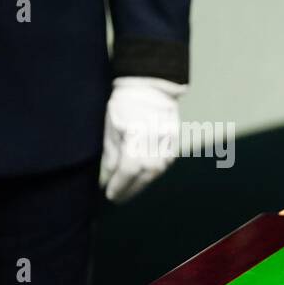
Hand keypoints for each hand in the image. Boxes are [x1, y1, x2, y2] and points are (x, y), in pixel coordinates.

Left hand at [99, 77, 186, 202]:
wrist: (153, 86)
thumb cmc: (126, 103)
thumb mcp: (112, 127)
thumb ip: (111, 154)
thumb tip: (110, 176)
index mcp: (138, 144)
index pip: (127, 173)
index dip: (118, 186)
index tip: (109, 195)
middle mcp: (156, 150)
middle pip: (143, 178)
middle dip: (130, 190)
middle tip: (118, 198)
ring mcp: (168, 148)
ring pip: (154, 173)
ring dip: (141, 183)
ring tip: (129, 189)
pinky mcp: (174, 145)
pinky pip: (162, 165)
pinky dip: (151, 173)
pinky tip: (142, 175)